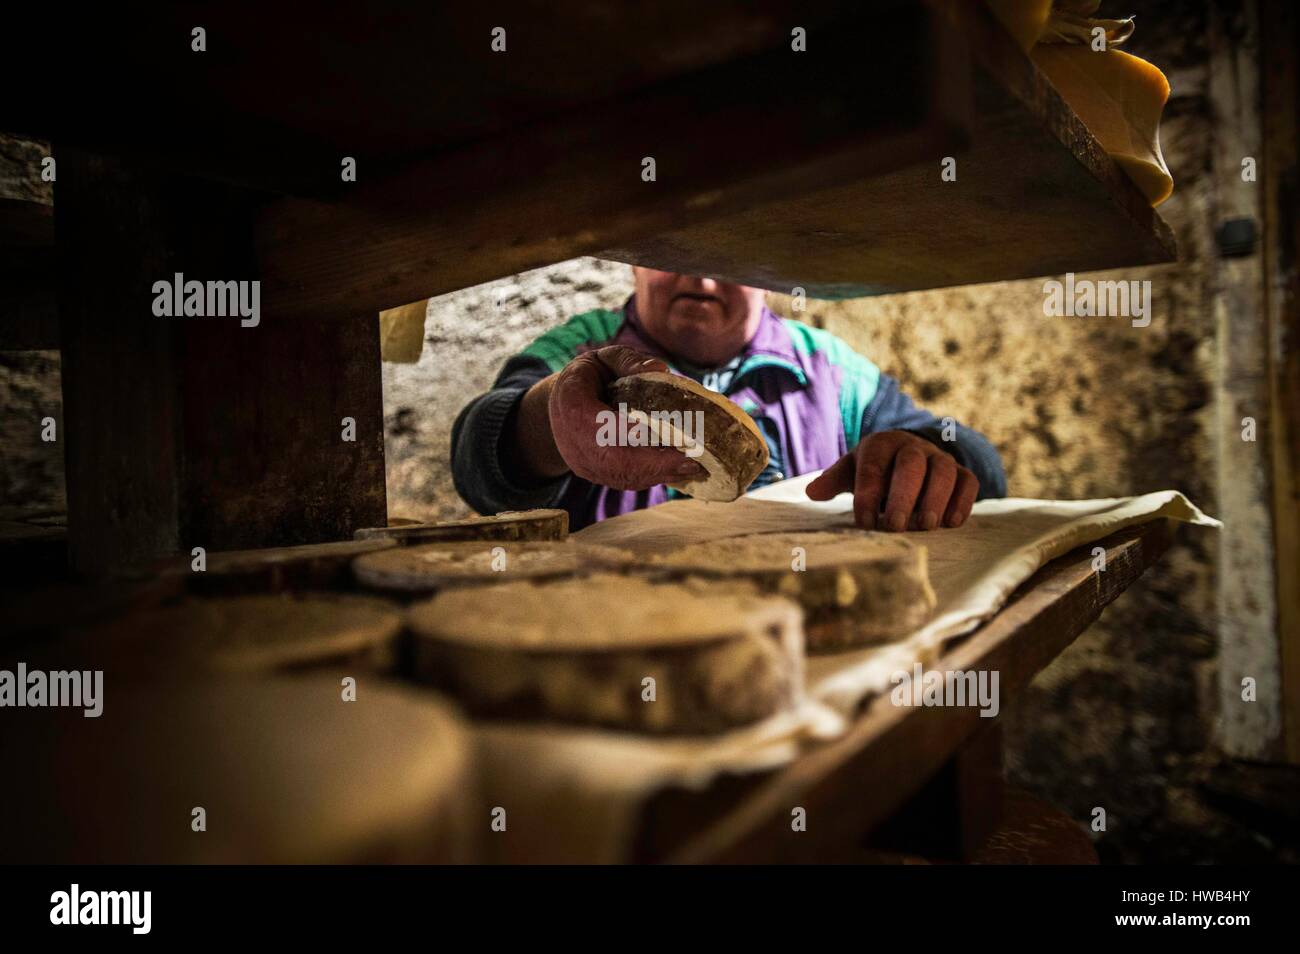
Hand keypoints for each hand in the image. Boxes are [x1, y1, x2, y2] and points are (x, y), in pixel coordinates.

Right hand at [545, 346, 705, 490]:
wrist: (561, 405)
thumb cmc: (589, 376)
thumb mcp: (605, 358)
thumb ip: (629, 361)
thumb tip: (660, 368)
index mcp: (572, 403)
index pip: (596, 422)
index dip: (624, 430)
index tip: (659, 433)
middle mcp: (572, 438)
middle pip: (612, 459)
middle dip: (654, 463)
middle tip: (692, 461)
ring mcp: (581, 461)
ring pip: (619, 475)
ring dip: (658, 474)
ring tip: (693, 469)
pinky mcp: (593, 474)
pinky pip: (622, 481)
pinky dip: (651, 478)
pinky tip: (678, 473)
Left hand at [805, 430, 977, 530]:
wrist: (908, 456)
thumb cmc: (874, 470)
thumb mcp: (851, 471)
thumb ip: (834, 480)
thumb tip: (812, 492)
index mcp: (880, 445)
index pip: (873, 466)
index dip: (869, 493)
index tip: (864, 522)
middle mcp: (912, 447)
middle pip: (911, 464)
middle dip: (904, 495)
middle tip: (896, 526)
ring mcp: (939, 457)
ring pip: (943, 470)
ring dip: (935, 498)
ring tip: (926, 526)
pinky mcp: (961, 472)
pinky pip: (968, 481)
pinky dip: (962, 500)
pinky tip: (952, 523)